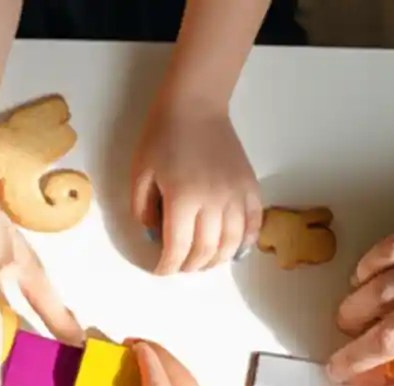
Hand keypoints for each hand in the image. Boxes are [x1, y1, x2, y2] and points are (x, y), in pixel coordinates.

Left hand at [132, 102, 261, 273]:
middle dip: (190, 266)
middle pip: (206, 251)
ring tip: (204, 261)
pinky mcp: (251, 188)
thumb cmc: (163, 137)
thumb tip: (155, 236)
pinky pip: (253, 225)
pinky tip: (232, 249)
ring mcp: (236, 195)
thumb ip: (143, 210)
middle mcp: (213, 201)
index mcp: (182, 199)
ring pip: (231, 244)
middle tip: (181, 266)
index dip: (168, 266)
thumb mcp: (140, 174)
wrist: (196, 107)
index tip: (161, 270)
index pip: (178, 248)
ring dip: (216, 260)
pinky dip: (244, 243)